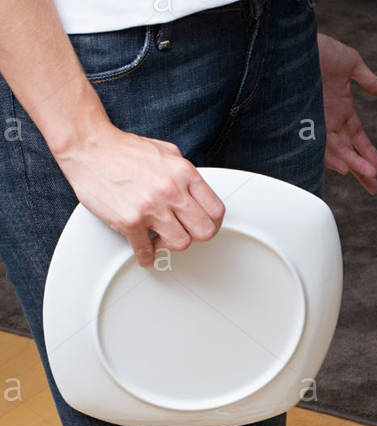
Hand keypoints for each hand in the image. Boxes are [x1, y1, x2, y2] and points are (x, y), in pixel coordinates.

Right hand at [54, 123, 224, 266]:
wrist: (88, 146)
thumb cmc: (123, 150)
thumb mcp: (166, 153)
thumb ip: (184, 175)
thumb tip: (195, 195)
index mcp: (183, 173)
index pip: (215, 210)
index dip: (212, 222)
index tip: (205, 225)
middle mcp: (170, 190)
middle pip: (204, 232)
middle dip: (196, 235)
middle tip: (186, 234)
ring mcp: (151, 207)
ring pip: (180, 244)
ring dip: (171, 245)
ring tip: (162, 238)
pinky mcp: (130, 221)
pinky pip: (146, 251)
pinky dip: (146, 255)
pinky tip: (145, 251)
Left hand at [317, 33, 376, 194]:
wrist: (290, 43)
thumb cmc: (318, 48)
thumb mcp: (349, 62)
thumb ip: (368, 79)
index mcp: (341, 109)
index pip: (357, 138)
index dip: (368, 152)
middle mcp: (328, 120)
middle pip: (348, 151)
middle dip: (362, 169)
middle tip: (374, 186)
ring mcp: (314, 123)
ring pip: (336, 152)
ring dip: (352, 165)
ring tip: (366, 176)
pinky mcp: (301, 123)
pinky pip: (317, 145)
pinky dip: (330, 157)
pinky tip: (342, 167)